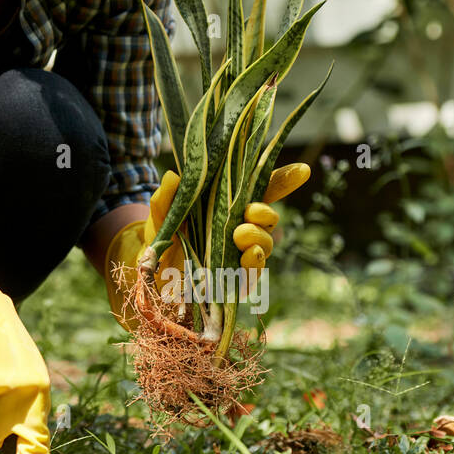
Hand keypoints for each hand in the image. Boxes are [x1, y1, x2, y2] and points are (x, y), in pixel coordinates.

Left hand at [104, 163, 310, 326]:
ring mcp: (239, 255)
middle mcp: (239, 228)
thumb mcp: (161, 213)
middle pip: (268, 219)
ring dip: (259, 239)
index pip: (262, 191)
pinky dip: (254, 266)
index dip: (284, 180)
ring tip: (241, 238)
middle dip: (264, 215)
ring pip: (265, 245)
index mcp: (228, 206)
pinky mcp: (235, 281)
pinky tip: (249, 258)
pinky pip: (254, 275)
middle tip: (248, 214)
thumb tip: (173, 176)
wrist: (150, 273)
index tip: (303, 171)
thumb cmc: (162, 236)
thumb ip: (166, 196)